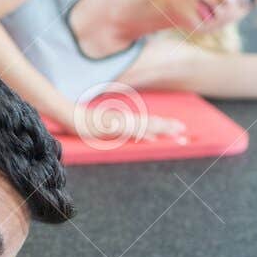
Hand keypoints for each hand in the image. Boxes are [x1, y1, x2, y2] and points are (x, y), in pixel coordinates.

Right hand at [67, 103, 188, 142]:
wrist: (72, 117)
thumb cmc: (87, 123)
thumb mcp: (108, 127)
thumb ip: (121, 131)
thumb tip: (138, 136)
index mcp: (126, 121)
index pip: (150, 123)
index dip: (164, 126)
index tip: (179, 129)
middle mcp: (125, 121)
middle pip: (151, 124)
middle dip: (168, 128)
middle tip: (185, 133)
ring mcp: (119, 124)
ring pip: (144, 126)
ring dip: (160, 130)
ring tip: (175, 134)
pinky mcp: (112, 128)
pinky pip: (129, 132)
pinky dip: (141, 134)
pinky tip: (151, 139)